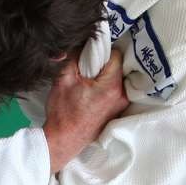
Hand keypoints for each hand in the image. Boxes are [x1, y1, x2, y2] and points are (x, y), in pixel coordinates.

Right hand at [41, 47, 128, 171]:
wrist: (63, 140)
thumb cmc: (63, 113)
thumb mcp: (63, 78)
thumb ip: (74, 57)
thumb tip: (82, 44)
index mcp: (112, 86)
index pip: (116, 55)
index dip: (101, 51)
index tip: (89, 55)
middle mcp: (122, 96)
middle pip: (118, 67)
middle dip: (103, 63)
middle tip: (86, 69)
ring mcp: (121, 105)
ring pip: (117, 78)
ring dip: (104, 75)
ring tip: (87, 82)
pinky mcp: (116, 111)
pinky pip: (115, 91)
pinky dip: (105, 87)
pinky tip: (90, 92)